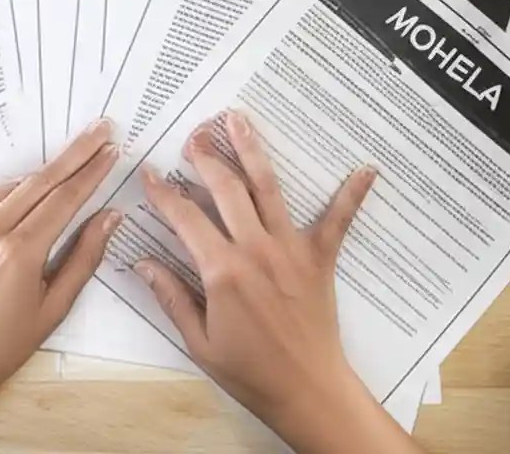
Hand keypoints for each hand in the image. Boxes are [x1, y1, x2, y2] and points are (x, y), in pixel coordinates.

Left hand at [0, 120, 119, 453]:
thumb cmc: (2, 347)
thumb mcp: (54, 307)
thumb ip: (83, 258)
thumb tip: (109, 218)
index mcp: (18, 254)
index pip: (64, 199)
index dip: (91, 172)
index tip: (111, 150)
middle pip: (39, 181)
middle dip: (73, 154)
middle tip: (99, 132)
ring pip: (10, 188)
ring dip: (41, 175)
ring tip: (70, 165)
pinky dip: (9, 194)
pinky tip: (27, 195)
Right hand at [135, 110, 422, 453]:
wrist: (306, 389)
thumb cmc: (249, 372)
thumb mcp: (198, 341)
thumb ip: (171, 296)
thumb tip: (142, 262)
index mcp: (220, 270)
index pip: (185, 218)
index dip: (163, 193)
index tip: (149, 174)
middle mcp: (254, 249)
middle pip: (225, 190)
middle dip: (206, 157)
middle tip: (194, 135)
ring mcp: (290, 249)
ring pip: (268, 189)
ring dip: (252, 151)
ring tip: (239, 121)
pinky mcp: (319, 258)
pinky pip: (337, 221)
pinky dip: (351, 195)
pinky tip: (366, 169)